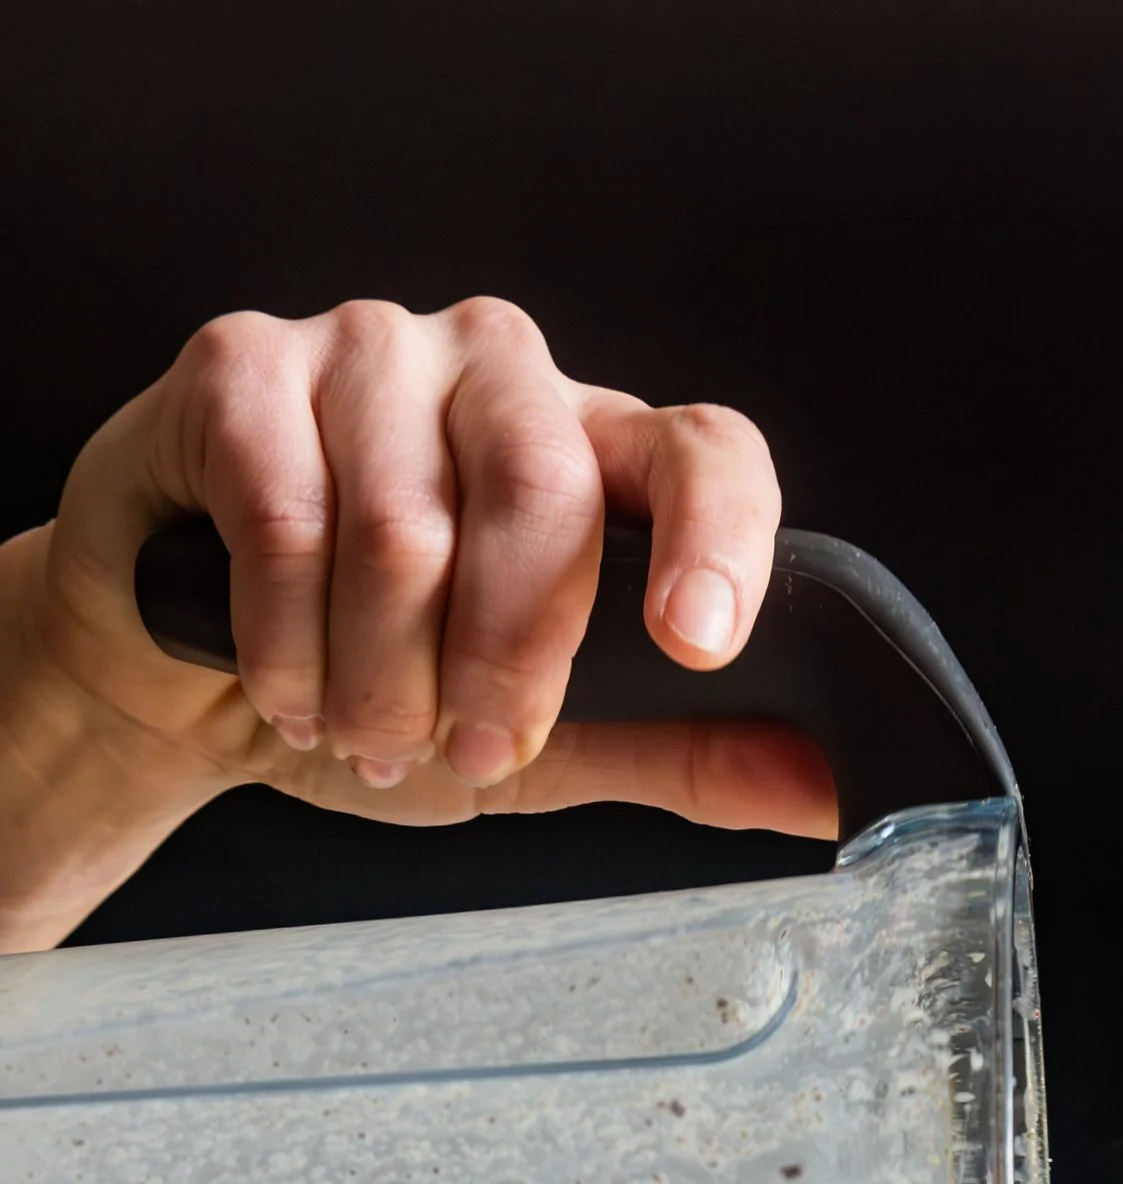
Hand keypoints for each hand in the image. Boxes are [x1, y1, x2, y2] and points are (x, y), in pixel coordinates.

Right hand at [0, 296, 840, 941]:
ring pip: (404, 527)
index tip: (699, 644)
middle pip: (544, 492)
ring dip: (381, 678)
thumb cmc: (385, 687)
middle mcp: (498, 372)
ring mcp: (370, 351)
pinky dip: (289, 642)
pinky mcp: (244, 365)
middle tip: (473, 749)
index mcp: (599, 452)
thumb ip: (681, 750)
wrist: (197, 675)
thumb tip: (820, 787)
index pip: (703, 453)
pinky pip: (286, 517)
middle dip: (508, 660)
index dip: (720, 538)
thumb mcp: (552, 743)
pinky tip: (287, 687)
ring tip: (365, 731)